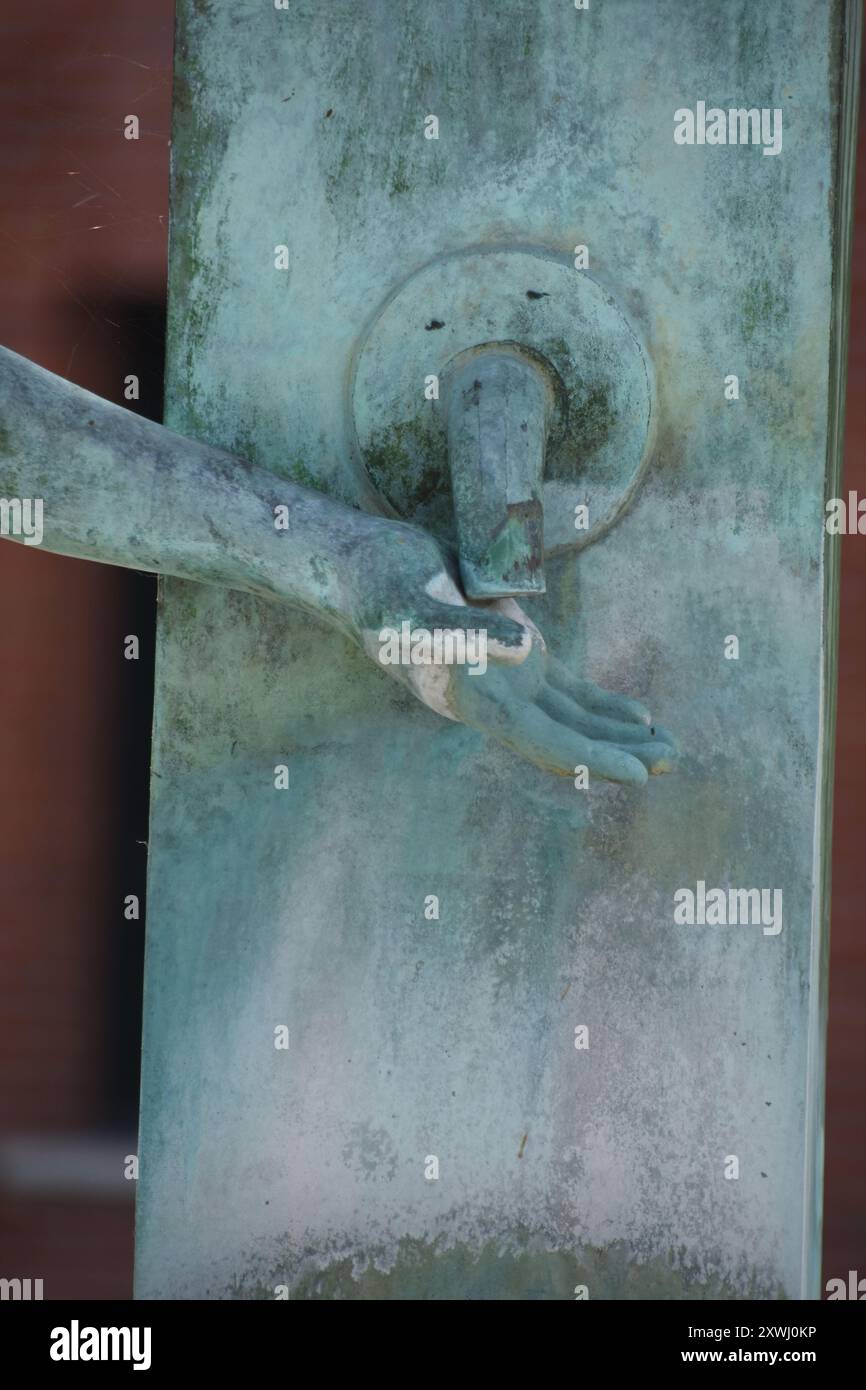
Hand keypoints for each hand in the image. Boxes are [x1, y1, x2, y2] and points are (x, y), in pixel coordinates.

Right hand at [350, 517, 676, 783]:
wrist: (361, 567)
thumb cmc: (380, 587)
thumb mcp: (415, 607)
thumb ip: (468, 632)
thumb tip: (526, 652)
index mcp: (472, 699)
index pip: (541, 742)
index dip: (589, 760)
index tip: (636, 774)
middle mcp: (494, 699)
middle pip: (567, 740)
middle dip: (620, 755)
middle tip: (676, 762)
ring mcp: (507, 677)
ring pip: (573, 718)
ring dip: (620, 736)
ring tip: (673, 748)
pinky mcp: (516, 651)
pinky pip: (567, 690)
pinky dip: (602, 705)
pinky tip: (640, 716)